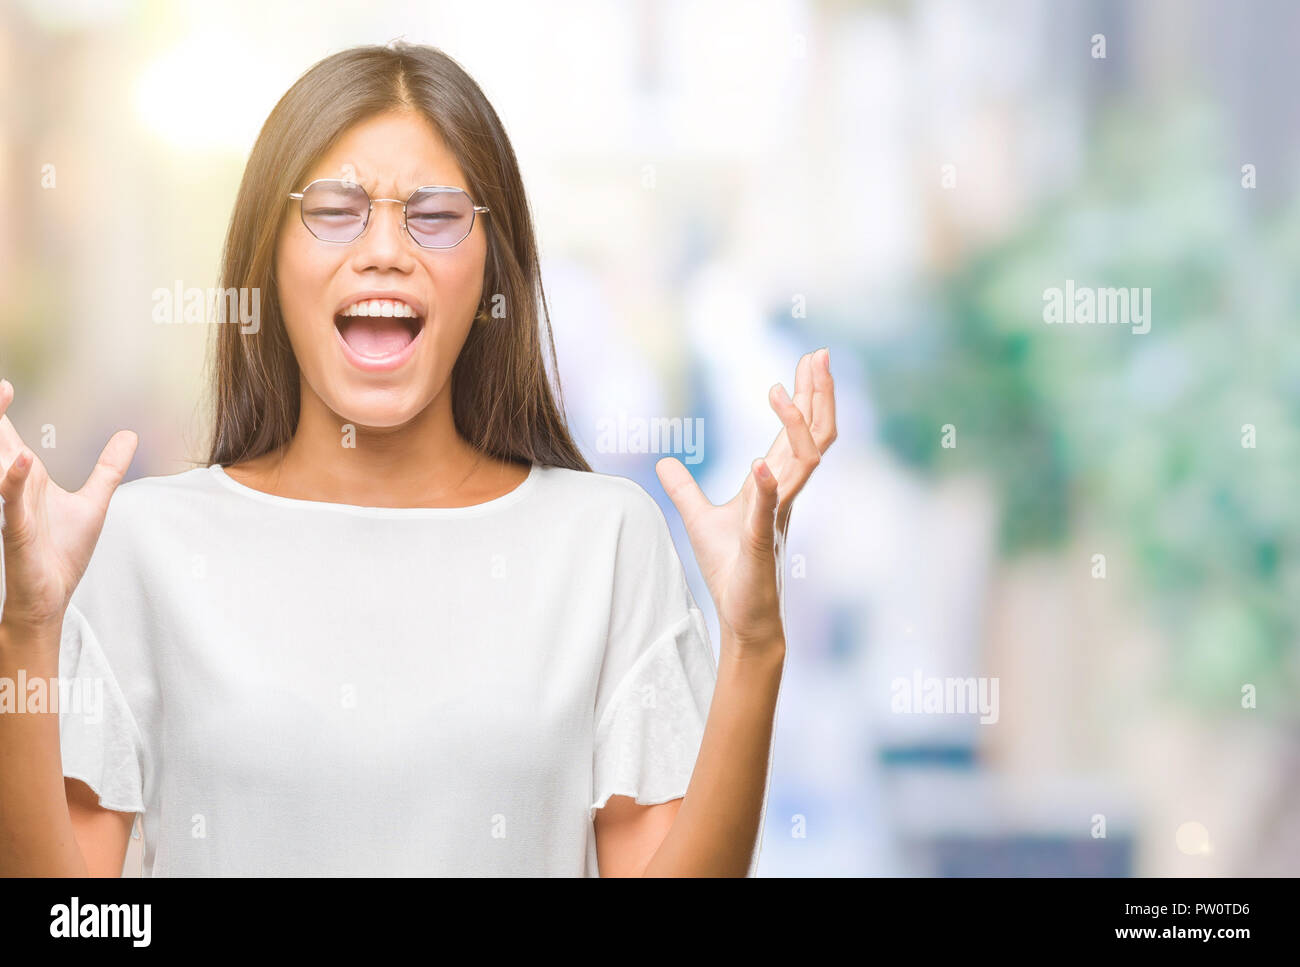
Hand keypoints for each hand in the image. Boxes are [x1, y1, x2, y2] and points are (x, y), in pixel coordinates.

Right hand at [0, 378, 137, 635]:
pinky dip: (15, 480)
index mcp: (27, 478)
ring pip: (0, 467)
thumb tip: (130, 434)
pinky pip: (13, 501)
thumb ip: (108, 468)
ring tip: (0, 399)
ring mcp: (14, 507)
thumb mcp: (93, 502)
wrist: (49, 597)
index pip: (7, 436)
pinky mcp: (19, 530)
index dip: (1, 409)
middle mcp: (14, 487)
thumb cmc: (61, 552)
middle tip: (2, 384)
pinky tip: (23, 460)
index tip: (6, 383)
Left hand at [655, 348, 836, 655]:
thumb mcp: (699, 520)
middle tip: (821, 353)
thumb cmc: (731, 572)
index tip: (810, 359)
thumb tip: (663, 461)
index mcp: (774, 486)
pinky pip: (768, 511)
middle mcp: (784, 496)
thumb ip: (684, 489)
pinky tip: (759, 462)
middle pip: (814, 436)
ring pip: (803, 463)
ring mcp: (777, 518)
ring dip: (795, 425)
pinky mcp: (762, 545)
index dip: (806, 396)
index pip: (798, 432)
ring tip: (781, 390)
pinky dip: (766, 486)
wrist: (744, 619)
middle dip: (818, 394)